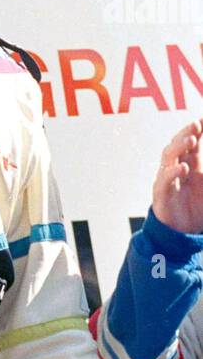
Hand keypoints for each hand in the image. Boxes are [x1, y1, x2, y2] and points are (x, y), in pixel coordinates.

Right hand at [152, 118, 202, 234]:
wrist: (183, 234)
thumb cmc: (197, 209)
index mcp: (190, 163)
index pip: (191, 141)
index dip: (197, 129)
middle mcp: (177, 167)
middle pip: (178, 144)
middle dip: (186, 132)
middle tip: (197, 124)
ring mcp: (167, 179)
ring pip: (168, 157)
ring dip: (178, 146)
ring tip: (191, 140)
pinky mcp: (161, 194)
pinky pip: (164, 180)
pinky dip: (173, 173)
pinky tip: (184, 168)